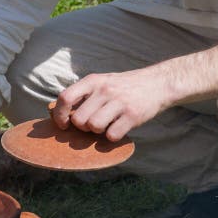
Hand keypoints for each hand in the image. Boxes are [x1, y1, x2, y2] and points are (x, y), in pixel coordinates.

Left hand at [52, 68, 171, 141]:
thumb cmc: (124, 87)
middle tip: (93, 123)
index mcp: (93, 81)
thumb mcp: (102, 82)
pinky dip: (113, 137)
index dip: (60, 115)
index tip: (63, 125)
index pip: (65, 98)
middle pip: (79, 119)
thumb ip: (83, 95)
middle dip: (83, 127)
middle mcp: (104, 89)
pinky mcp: (132, 115)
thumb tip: (58, 114)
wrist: (158, 83)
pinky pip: (112, 135)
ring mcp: (119, 102)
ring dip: (98, 132)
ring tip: (107, 124)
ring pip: (94, 127)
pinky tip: (119, 128)